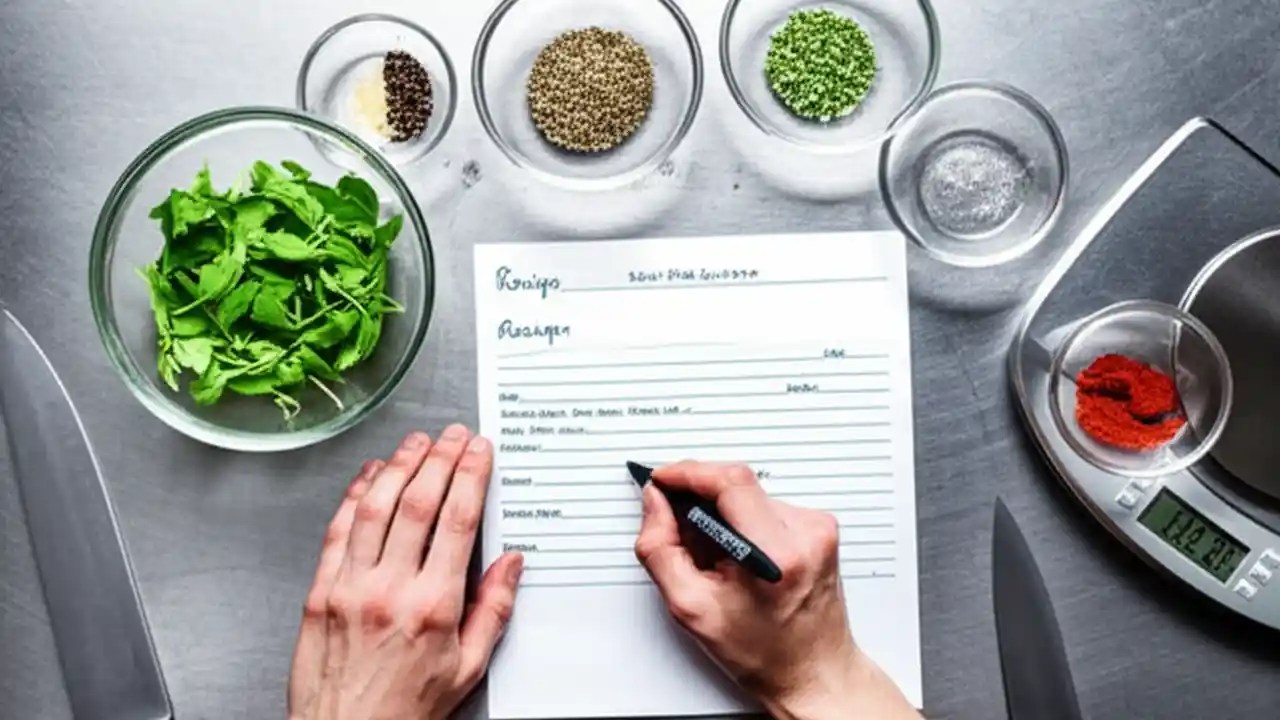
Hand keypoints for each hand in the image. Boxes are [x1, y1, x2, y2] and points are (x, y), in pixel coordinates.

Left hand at [288, 426, 523, 719]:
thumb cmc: (405, 710)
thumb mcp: (468, 668)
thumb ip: (494, 610)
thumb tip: (511, 563)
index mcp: (433, 607)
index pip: (457, 522)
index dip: (471, 477)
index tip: (479, 452)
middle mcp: (390, 591)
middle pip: (418, 504)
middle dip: (440, 459)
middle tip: (453, 436)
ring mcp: (350, 588)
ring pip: (375, 508)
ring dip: (399, 466)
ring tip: (417, 443)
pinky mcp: (320, 593)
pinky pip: (338, 531)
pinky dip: (355, 495)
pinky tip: (369, 475)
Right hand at [634, 462, 917, 719]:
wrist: (813, 671)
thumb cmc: (763, 651)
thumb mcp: (691, 609)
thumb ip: (661, 549)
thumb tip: (656, 503)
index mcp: (776, 555)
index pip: (730, 482)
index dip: (688, 473)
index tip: (663, 479)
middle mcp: (806, 534)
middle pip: (737, 483)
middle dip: (699, 495)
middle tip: (677, 523)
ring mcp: (818, 528)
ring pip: (750, 494)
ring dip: (722, 513)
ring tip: (715, 556)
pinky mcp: (821, 528)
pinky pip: (767, 506)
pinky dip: (744, 522)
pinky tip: (740, 556)